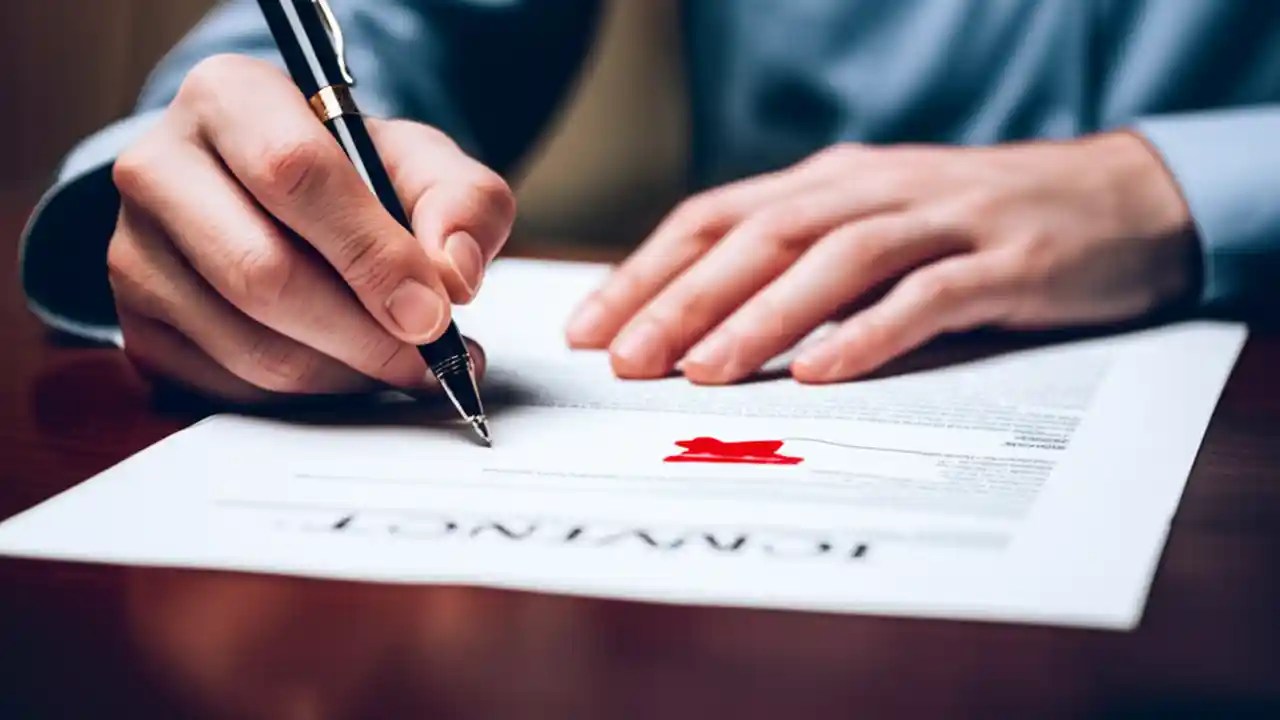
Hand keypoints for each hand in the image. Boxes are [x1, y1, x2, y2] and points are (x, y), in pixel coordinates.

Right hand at [108, 55, 514, 402]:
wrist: (283, 203)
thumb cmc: (355, 176)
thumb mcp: (423, 163)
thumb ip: (463, 203)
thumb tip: (455, 276)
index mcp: (228, 97)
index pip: (293, 173)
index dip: (371, 253)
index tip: (433, 311)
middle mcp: (158, 168)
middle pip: (262, 273)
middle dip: (364, 334)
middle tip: (430, 359)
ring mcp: (133, 253)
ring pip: (249, 345)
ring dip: (345, 373)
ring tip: (404, 364)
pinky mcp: (138, 328)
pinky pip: (231, 389)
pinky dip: (308, 397)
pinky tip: (350, 371)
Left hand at [566, 132, 1197, 383]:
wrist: (1122, 198)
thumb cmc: (978, 227)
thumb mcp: (877, 226)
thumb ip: (802, 262)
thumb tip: (703, 324)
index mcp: (832, 182)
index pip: (716, 217)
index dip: (648, 270)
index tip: (590, 328)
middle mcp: (876, 190)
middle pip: (761, 236)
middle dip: (684, 298)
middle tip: (625, 359)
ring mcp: (944, 222)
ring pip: (835, 261)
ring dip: (762, 317)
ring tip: (702, 372)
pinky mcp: (1007, 263)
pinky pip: (929, 298)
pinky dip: (871, 334)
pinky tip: (823, 373)